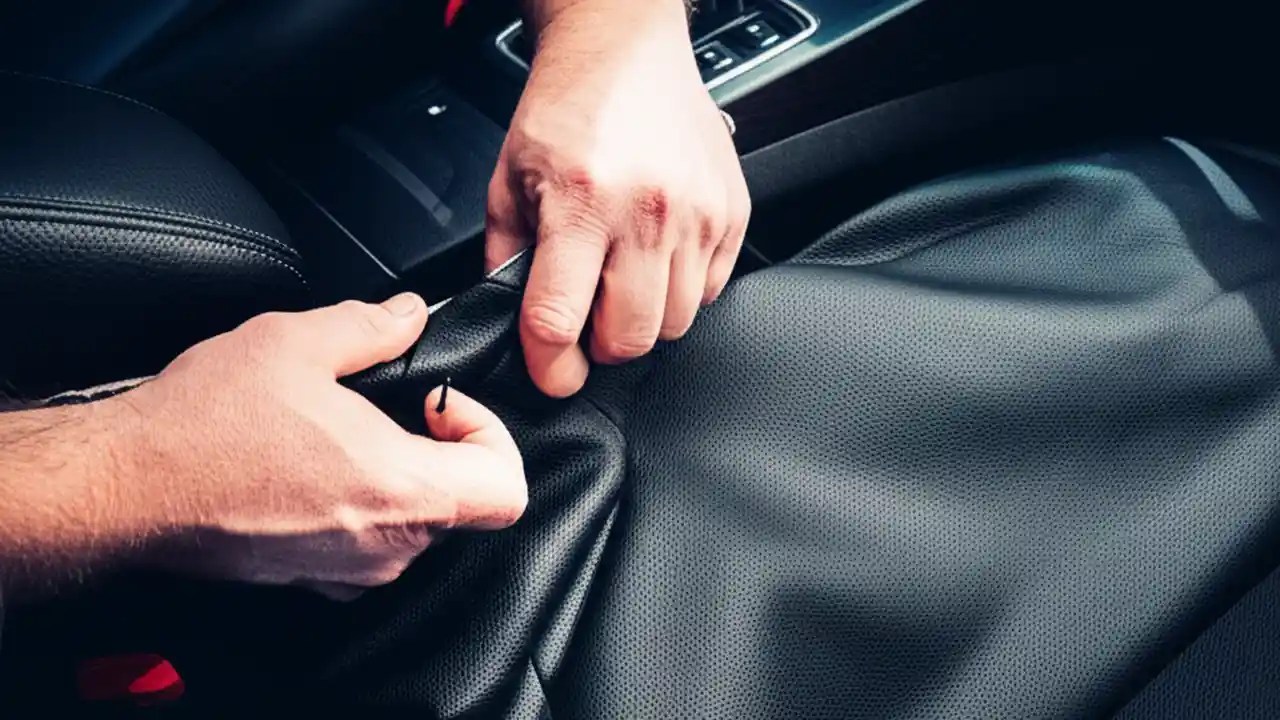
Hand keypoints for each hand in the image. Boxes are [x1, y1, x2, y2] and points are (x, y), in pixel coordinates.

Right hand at [103, 294, 526, 594]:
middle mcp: (384, 547)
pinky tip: (312, 462)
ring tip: (340, 430)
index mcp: (398, 491)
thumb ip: (371, 326)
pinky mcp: (316, 580)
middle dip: (440, 445)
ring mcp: (350, 573)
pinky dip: (362, 500)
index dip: (489, 434)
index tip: (443, 403)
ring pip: (418, 520)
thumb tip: (408, 316)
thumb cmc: (201, 427)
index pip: (507, 488)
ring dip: (398, 470)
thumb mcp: (295, 343)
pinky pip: (371, 540)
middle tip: (392, 407)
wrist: (124, 488)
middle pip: (464, 499)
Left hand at [486, 0, 750, 396]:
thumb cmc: (567, 110)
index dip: (550, 367)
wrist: (625, 53)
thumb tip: (518, 329)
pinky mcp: (732, 214)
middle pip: (629, 339)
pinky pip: (709, 292)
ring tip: (621, 277)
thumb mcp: (508, 183)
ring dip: (643, 318)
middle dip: (600, 345)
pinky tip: (656, 255)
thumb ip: (506, 261)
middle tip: (586, 316)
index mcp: (581, 203)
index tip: (550, 371)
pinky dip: (680, 291)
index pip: (560, 322)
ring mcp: (699, 215)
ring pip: (675, 324)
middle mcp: (648, 212)